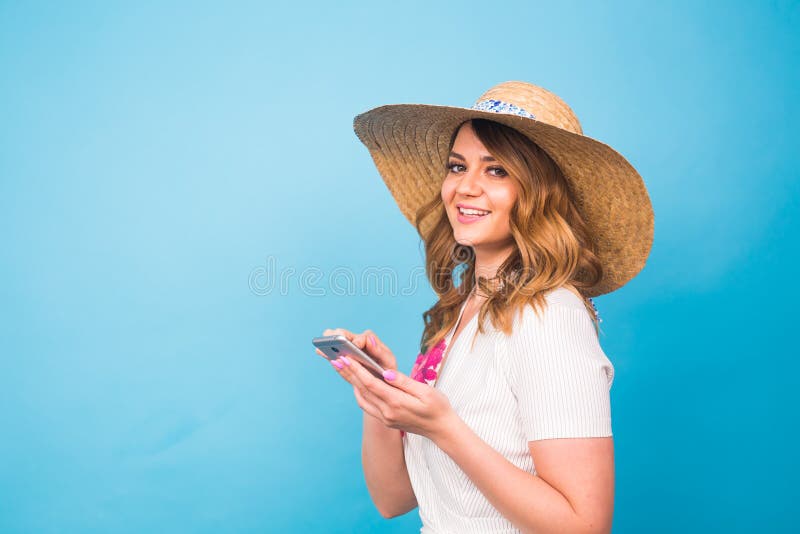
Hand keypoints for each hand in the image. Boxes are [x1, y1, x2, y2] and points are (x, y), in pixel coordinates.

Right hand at [315, 328, 397, 369]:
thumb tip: (370, 340)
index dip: (359, 340)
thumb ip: (380, 351)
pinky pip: (333, 353)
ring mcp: (348, 349)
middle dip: (340, 336)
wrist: (379, 383)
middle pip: (347, 334)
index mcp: (372, 342)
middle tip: (334, 338)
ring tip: (323, 346)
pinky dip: (327, 352)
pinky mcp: (341, 357)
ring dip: (330, 342)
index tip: (354, 345)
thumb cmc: (386, 371)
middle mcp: (359, 341)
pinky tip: (320, 352)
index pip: (366, 337)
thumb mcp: (387, 362)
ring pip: (337, 341)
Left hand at [328, 353, 455, 440]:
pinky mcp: (386, 420)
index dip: (357, 370)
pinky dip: (359, 393)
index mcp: (397, 403)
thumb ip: (404, 382)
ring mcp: (385, 418)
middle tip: (336, 360)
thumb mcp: (426, 391)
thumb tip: (387, 373)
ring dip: (351, 383)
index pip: (372, 384)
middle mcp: (387, 412)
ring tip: (342, 368)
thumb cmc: (438, 407)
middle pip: (363, 390)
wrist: (441, 430)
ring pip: (362, 398)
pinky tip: (356, 384)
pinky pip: (367, 406)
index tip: (345, 358)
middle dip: (349, 374)